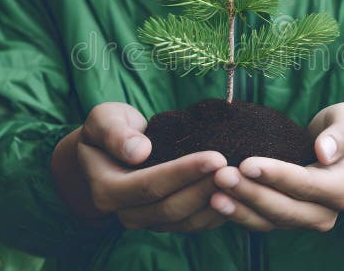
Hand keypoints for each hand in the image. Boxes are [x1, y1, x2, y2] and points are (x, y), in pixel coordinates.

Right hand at [51, 102, 227, 231]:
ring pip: (186, 221)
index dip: (184, 173)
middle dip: (205, 188)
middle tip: (234, 169)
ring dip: (215, 202)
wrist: (108, 150)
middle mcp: (126, 213)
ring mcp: (147, 221)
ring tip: (240, 180)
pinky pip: (194, 224)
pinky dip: (217, 211)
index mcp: (107, 190)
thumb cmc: (109, 129)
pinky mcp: (166, 222)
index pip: (149, 186)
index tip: (215, 157)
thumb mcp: (103, 120)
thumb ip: (115, 133)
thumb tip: (140, 152)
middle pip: (171, 208)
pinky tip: (237, 193)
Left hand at [209, 103, 343, 231]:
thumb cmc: (339, 131)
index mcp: (343, 187)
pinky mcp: (285, 221)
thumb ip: (342, 133)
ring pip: (270, 220)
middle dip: (251, 193)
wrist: (335, 153)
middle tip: (222, 176)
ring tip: (214, 191)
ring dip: (240, 207)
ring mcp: (304, 220)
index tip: (247, 163)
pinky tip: (216, 201)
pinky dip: (238, 214)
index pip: (308, 184)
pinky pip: (260, 223)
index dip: (277, 176)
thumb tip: (325, 151)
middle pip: (285, 209)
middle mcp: (326, 212)